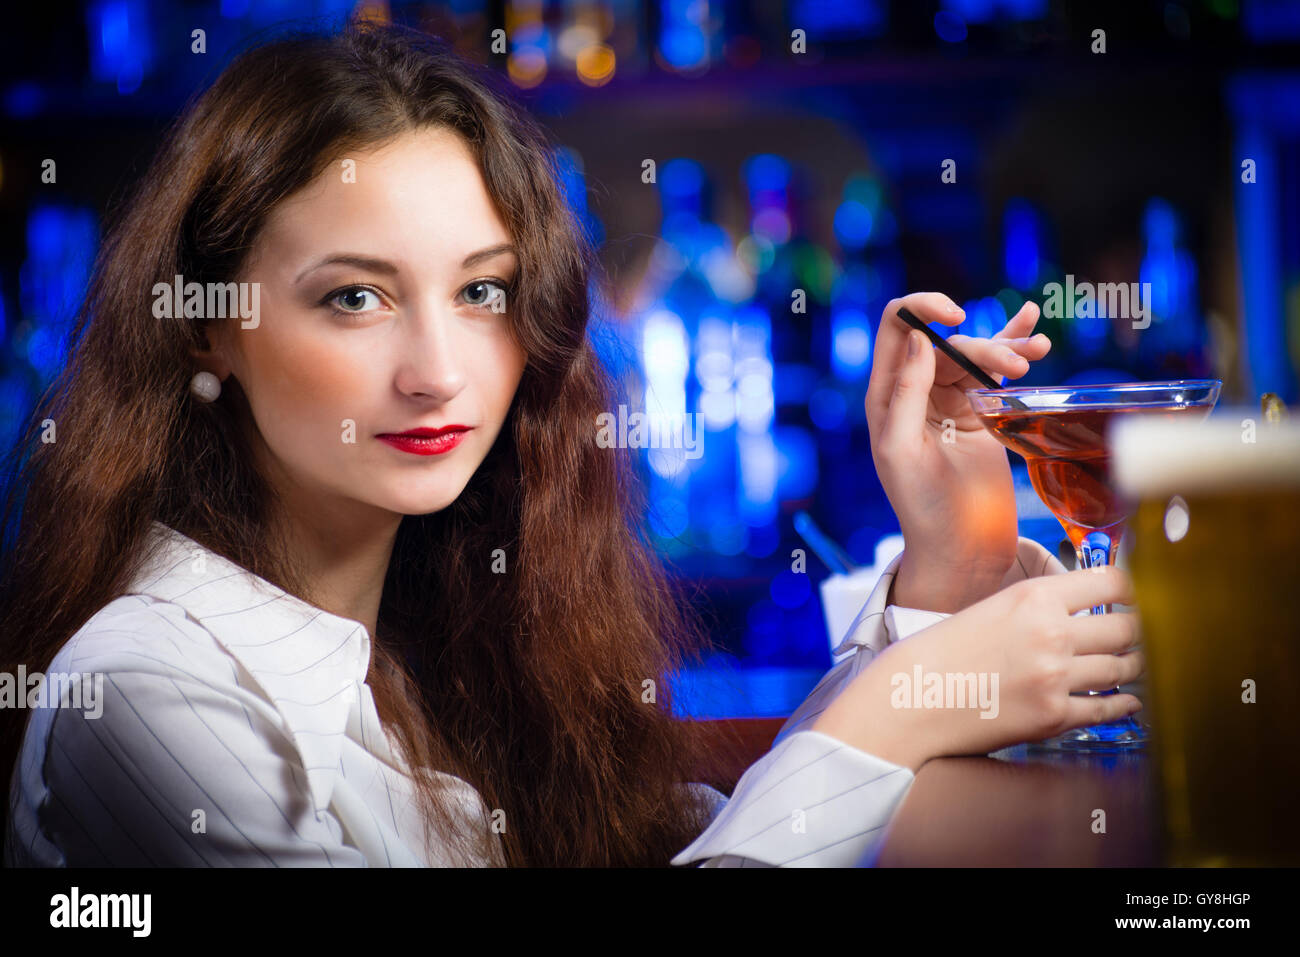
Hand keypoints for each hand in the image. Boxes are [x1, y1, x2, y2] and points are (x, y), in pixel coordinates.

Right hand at [811, 565, 1143, 770]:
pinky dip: (1122, 705)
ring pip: (1123, 668)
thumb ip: (1042, 606)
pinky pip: (1108, 709)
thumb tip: (1088, 611)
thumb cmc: (942, 651)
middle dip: (1136, 632)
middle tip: (1137, 636)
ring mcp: (1055, 677)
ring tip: (1131, 666)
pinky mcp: (1053, 717)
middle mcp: (1051, 634)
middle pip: (1128, 628)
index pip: (1114, 584)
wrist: (909, 698)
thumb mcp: (993, 608)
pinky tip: (1126, 701)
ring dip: (1131, 667)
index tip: (1136, 599)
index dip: (1133, 591)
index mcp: (1034, 597)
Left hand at [866, 292, 1050, 612]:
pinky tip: (1033, 331)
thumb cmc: (920, 505)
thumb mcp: (901, 450)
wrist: (960, 548)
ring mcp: (949, 401)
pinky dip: (1014, 347)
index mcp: (886, 395)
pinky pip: (995, 371)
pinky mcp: (981, 414)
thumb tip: (920, 339)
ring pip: (976, 353)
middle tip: (1013, 370)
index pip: (898, 328)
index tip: (955, 316)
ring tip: (1034, 357)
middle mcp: (915, 391)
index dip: (922, 308)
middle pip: (947, 341)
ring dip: (1005, 347)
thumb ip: (906, 392)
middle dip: (981, 346)